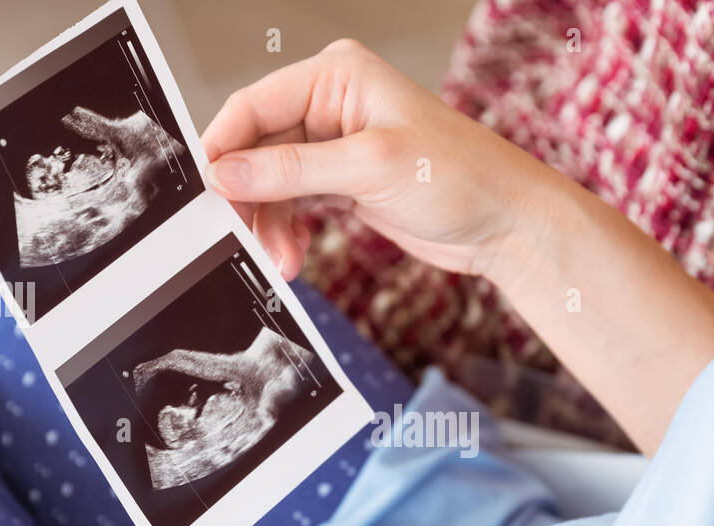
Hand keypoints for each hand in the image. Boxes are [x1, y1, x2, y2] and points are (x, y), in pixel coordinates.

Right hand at [201, 38, 556, 283]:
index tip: (207, 193)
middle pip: (258, 146)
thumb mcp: (368, 169)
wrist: (506, 224)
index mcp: (337, 76)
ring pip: (273, 181)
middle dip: (249, 196)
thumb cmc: (459, 178)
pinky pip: (295, 202)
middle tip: (242, 238)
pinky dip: (288, 229)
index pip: (254, 104)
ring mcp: (338, 145)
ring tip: (280, 260)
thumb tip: (225, 173)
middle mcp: (333, 104)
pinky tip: (292, 255)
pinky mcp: (346, 182)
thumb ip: (292, 171)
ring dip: (269, 222)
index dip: (224, 148)